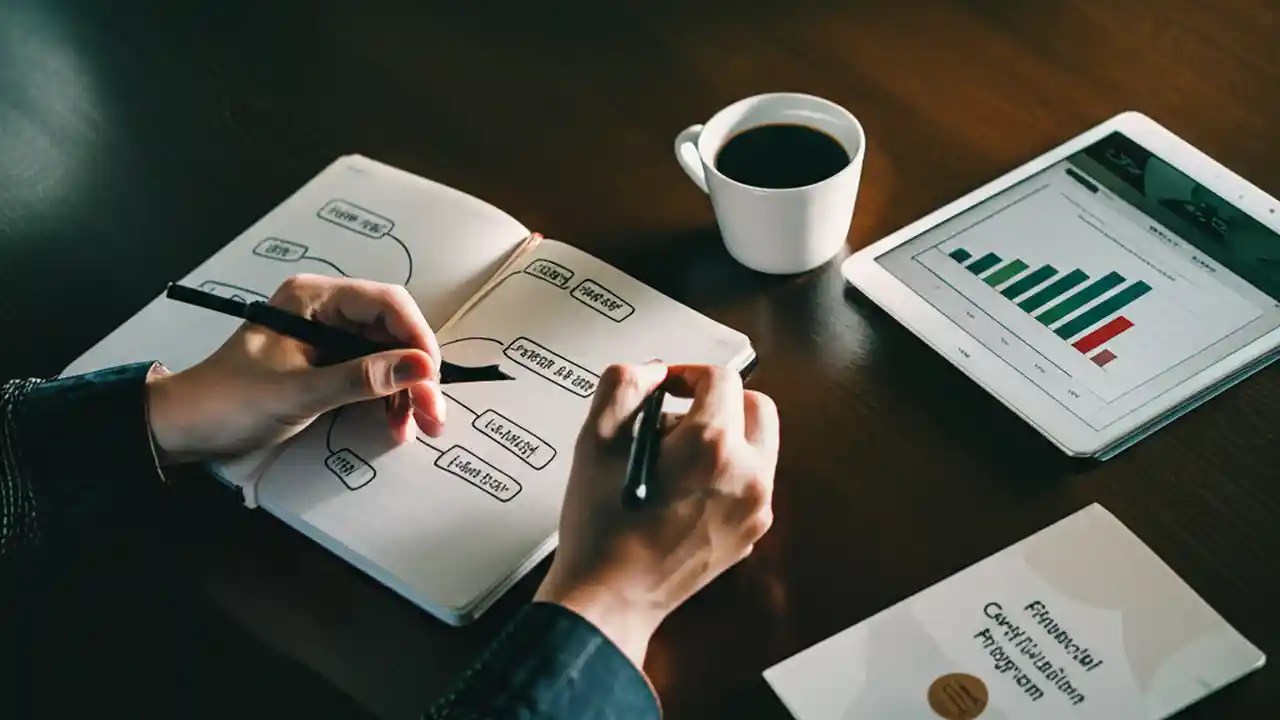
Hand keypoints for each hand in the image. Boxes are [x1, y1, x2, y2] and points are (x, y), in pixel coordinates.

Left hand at [145, 274, 447, 462]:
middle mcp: (326, 311)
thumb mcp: (299, 392)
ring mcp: (328, 338)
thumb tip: (421, 367)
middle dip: (416, 372)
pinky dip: (388, 400)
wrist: (184, 429)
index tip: (432, 377)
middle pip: (392, 331)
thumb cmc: (230, 402)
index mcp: (314, 299)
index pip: (385, 303)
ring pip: (388, 356)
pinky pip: (372, 375)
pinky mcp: (328, 365)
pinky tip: (395, 426)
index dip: (416, 337)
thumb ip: (362, 378)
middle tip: (435, 414)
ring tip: (420, 428)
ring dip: (407, 391)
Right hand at [535, 363, 778, 666]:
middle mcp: (748, 475)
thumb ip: (625, 385)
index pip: (721, 379)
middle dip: (720, 401)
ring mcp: (756, 508)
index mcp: (712, 446)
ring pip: (759, 445)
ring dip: (726, 436)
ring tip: (676, 456)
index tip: (664, 387)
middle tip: (678, 414)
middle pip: (756, 407)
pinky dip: (727, 472)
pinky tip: (684, 489)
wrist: (610, 597)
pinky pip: (752, 482)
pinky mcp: (752, 532)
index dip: (687, 372)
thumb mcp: (596, 439)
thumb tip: (653, 372)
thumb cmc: (600, 524)